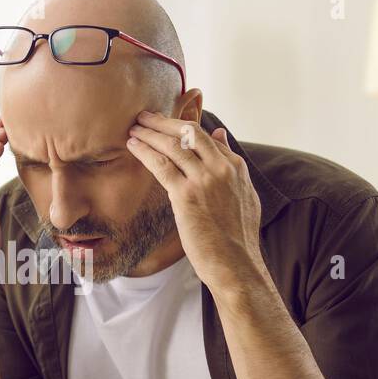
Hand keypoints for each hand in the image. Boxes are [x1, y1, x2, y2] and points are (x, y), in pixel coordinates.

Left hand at [127, 110, 265, 292]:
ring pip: (172, 145)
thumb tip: (219, 133)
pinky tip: (133, 145)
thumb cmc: (237, 236)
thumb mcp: (244, 193)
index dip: (181, 126)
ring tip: (134, 126)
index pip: (205, 136)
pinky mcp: (186, 196)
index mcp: (235, 167)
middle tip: (144, 115)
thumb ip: (231, 163)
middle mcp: (221, 168)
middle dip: (163, 121)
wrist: (235, 263)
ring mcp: (204, 180)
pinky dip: (145, 151)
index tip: (165, 124)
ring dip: (150, 132)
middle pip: (188, 132)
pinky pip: (161, 164)